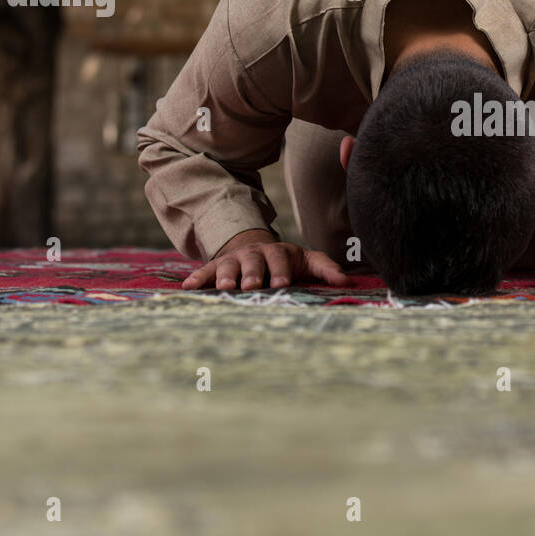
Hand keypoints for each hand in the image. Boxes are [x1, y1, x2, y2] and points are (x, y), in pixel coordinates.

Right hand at [182, 229, 351, 290]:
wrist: (253, 246)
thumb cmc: (285, 262)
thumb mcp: (307, 262)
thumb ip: (326, 270)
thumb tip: (347, 283)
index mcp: (278, 253)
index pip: (281, 259)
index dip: (281, 271)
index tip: (283, 284)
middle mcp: (254, 254)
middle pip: (253, 262)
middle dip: (252, 273)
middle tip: (250, 286)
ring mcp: (234, 260)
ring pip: (229, 266)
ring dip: (225, 276)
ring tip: (223, 288)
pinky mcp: (216, 267)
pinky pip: (205, 272)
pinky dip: (196, 279)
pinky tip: (187, 288)